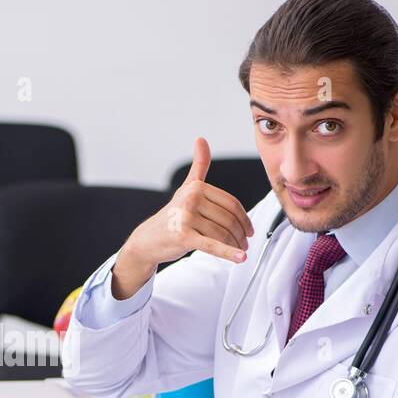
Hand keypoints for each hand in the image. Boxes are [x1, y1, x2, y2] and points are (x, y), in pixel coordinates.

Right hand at [111, 137, 254, 298]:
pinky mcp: (183, 236)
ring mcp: (186, 218)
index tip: (249, 230)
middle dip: (240, 234)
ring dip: (236, 245)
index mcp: (196, 188)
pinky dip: (229, 253)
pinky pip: (212, 245)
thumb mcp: (186, 189)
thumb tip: (201, 139)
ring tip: (240, 252)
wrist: (148, 240)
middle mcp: (191, 199)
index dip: (244, 219)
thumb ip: (198, 166)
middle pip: (228, 219)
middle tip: (245, 244)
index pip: (231, 204)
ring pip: (222, 234)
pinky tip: (240, 258)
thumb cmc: (172, 216)